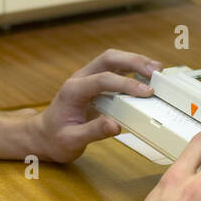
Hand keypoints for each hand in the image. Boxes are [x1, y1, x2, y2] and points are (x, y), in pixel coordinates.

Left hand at [27, 48, 162, 164]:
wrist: (43, 135)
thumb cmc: (55, 139)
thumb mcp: (72, 141)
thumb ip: (93, 132)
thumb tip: (116, 125)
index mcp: (73, 90)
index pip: (103, 79)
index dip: (126, 83)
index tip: (146, 92)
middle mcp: (79, 78)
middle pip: (108, 58)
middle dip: (134, 61)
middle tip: (156, 72)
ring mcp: (87, 78)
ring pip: (112, 59)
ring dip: (134, 60)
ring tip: (156, 69)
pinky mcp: (94, 82)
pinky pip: (113, 68)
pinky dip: (131, 67)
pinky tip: (145, 74)